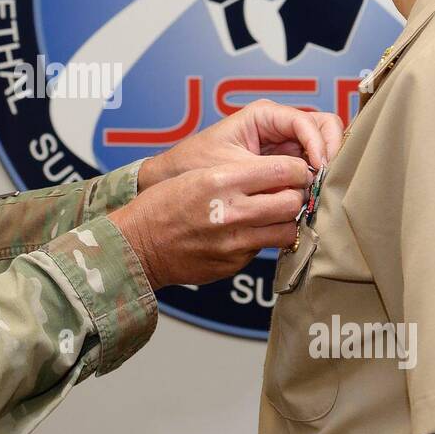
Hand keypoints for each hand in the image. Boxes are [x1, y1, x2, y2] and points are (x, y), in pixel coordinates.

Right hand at [111, 155, 310, 288]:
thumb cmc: (163, 205)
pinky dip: (263, 239)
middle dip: (296, 195)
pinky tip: (247, 232)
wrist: (138, 245)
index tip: (295, 170)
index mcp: (222, 181)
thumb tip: (279, 174)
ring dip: (286, 220)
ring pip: (288, 229)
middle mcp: (233, 212)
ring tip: (273, 214)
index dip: (297, 169)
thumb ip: (239, 174)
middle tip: (288, 192)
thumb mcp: (197, 175)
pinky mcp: (235, 264)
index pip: (285, 170)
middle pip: (293, 201)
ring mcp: (236, 242)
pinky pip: (265, 249)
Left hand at [138, 100, 341, 191]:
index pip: (307, 121)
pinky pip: (311, 170)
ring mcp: (284, 146)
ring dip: (327, 169)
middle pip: (324, 129)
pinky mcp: (285, 168)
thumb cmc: (194, 164)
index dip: (319, 144)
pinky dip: (317, 182)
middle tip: (328, 181)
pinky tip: (312, 200)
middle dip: (332, 152)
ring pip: (323, 149)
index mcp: (265, 115)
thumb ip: (266, 171)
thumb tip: (303, 181)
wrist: (175, 179)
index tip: (319, 169)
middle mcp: (279, 127)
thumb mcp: (230, 167)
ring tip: (322, 193)